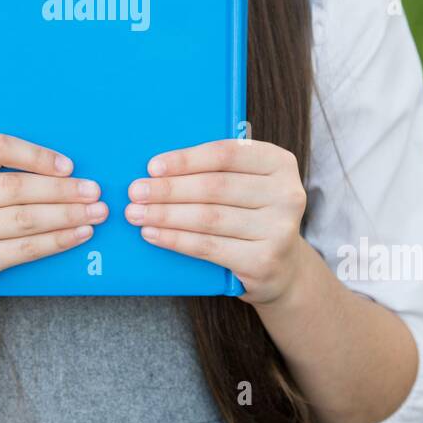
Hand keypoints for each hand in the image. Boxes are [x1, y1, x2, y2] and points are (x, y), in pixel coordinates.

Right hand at [0, 133, 107, 319]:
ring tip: (95, 212)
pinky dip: (57, 241)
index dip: (36, 155)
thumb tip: (53, 166)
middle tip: (94, 190)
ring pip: (25, 219)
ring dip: (67, 215)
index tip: (68, 165)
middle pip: (16, 187)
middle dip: (62, 189)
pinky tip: (78, 234)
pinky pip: (24, 249)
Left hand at [124, 138, 306, 304]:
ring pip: (209, 218)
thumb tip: (157, 168)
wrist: (280, 268)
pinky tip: (153, 234)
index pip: (227, 155)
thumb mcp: (245, 184)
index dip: (186, 160)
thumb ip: (215, 170)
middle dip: (168, 189)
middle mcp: (286, 194)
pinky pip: (209, 247)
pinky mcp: (264, 261)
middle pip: (215, 187)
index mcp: (279, 163)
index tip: (152, 166)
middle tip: (135, 191)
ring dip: (166, 215)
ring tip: (136, 213)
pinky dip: (175, 240)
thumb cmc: (250, 215)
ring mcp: (279, 230)